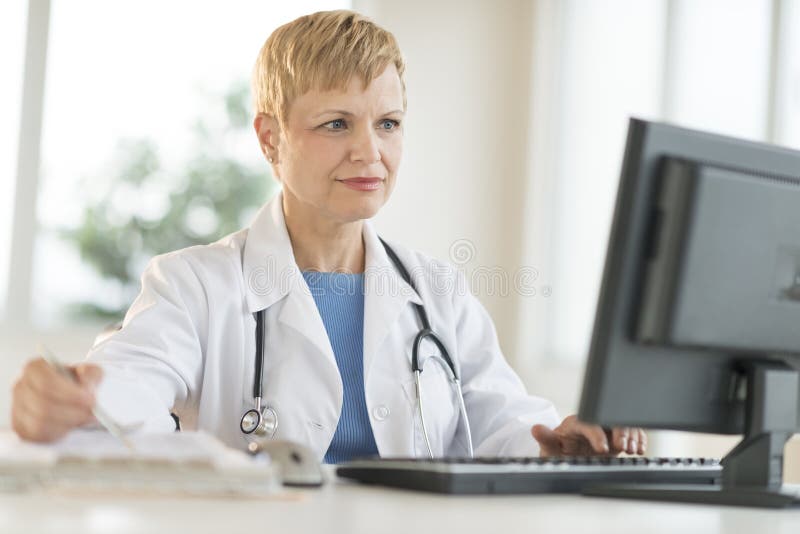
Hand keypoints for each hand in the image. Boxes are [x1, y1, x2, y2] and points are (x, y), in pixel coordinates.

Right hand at [11, 357, 102, 441]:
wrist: (73, 397)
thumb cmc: (78, 382)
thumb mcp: (90, 372)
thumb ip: (91, 374)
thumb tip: (86, 385)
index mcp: (35, 368)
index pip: (46, 382)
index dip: (69, 394)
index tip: (90, 400)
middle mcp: (21, 387)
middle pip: (43, 406)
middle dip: (72, 412)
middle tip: (91, 413)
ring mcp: (18, 409)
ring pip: (39, 423)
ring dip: (66, 423)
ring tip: (83, 419)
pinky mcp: (21, 429)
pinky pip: (37, 436)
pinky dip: (58, 433)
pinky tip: (71, 426)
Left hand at [531, 414, 646, 456]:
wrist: (567, 458)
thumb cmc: (558, 452)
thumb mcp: (549, 448)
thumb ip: (546, 439)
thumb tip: (535, 429)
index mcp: (576, 422)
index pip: (589, 422)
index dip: (597, 434)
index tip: (602, 449)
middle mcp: (593, 421)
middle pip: (610, 418)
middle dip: (620, 432)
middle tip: (624, 448)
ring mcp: (606, 428)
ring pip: (623, 423)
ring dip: (632, 435)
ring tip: (633, 450)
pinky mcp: (616, 435)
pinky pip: (631, 431)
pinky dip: (638, 438)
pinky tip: (639, 449)